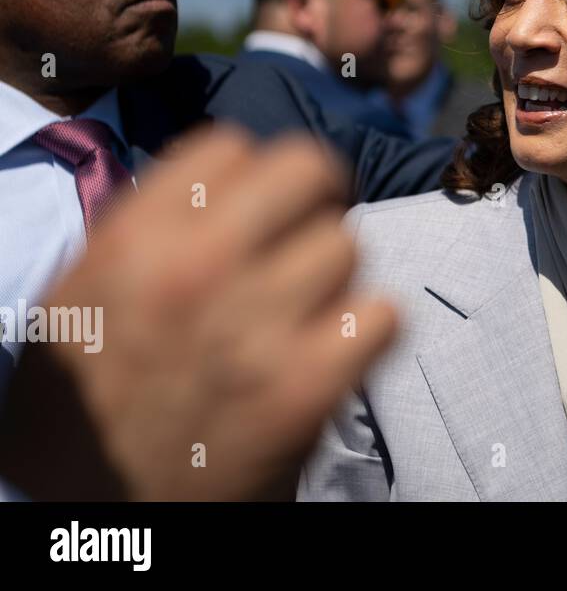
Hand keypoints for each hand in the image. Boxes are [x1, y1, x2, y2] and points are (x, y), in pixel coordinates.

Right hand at [0, 127, 396, 499]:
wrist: (93, 515)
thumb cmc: (93, 400)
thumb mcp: (88, 292)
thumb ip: (155, 227)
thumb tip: (234, 179)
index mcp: (133, 239)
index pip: (233, 146)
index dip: (252, 178)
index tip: (254, 212)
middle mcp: (196, 268)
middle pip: (310, 169)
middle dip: (315, 201)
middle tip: (305, 239)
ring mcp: (256, 325)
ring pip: (349, 242)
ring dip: (337, 276)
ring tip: (305, 314)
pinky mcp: (306, 386)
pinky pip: (384, 313)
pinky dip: (370, 331)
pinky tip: (336, 352)